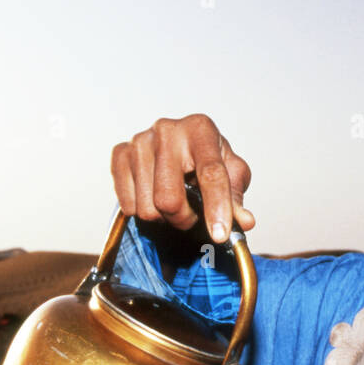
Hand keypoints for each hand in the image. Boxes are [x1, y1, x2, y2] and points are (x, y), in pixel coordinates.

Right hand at [110, 114, 254, 241]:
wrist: (181, 147)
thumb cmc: (208, 161)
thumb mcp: (231, 176)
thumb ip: (236, 199)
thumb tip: (243, 221)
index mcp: (201, 129)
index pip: (210, 174)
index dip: (217, 207)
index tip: (220, 235)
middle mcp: (168, 129)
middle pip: (168, 199)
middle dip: (183, 219)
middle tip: (191, 216)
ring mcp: (140, 140)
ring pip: (147, 208)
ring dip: (163, 218)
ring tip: (173, 204)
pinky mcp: (120, 153)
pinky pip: (127, 204)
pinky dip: (142, 211)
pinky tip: (152, 197)